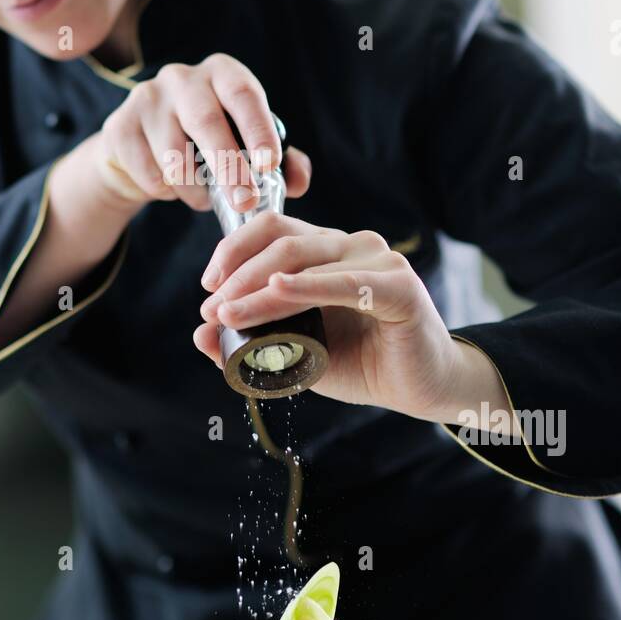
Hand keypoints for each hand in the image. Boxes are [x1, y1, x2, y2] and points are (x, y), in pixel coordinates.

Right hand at [92, 53, 311, 212]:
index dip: (258, 129)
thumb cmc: (206, 144)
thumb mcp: (247, 146)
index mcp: (221, 73)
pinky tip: (170, 187)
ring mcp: (146, 98)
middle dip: (228, 168)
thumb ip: (281, 162)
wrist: (140, 150)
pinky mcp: (119, 125)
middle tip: (244, 203)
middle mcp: (182, 77)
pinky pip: (148, 172)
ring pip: (174, 155)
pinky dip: (166, 192)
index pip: (243, 94)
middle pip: (206, 122)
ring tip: (203, 198)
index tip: (269, 165)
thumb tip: (299, 181)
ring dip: (194, 189)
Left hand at [193, 212, 514, 424]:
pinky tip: (278, 289)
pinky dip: (308, 286)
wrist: (420, 389)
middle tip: (211, 308)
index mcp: (327, 252)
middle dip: (237, 273)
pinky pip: (344, 282)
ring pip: (304, 260)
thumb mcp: (296, 353)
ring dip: (258, 288)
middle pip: (283, 240)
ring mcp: (377, 260)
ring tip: (228, 314)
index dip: (234, 249)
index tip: (207, 288)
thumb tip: (200, 334)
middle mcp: (351, 246)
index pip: (273, 230)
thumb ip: (252, 341)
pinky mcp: (398, 286)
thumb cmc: (362, 364)